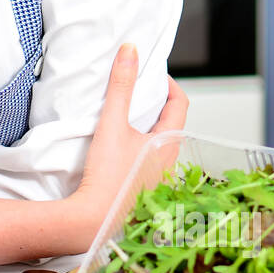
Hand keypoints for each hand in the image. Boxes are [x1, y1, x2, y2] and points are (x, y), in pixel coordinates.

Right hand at [73, 43, 189, 249]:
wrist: (93, 221)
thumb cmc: (108, 177)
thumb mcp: (112, 124)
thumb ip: (120, 86)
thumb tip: (130, 51)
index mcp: (169, 143)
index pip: (181, 103)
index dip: (170, 84)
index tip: (153, 76)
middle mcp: (170, 162)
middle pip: (171, 124)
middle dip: (157, 106)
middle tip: (138, 94)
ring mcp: (158, 181)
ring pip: (160, 145)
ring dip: (147, 130)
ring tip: (126, 121)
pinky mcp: (143, 193)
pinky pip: (147, 164)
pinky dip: (138, 151)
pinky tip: (118, 153)